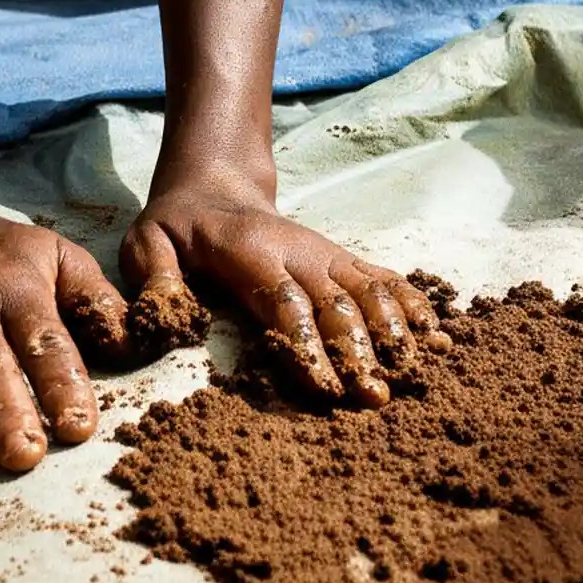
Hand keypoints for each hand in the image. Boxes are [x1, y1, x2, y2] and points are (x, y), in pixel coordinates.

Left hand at [121, 184, 447, 406]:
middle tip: (374, 396)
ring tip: (416, 370)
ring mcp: (325, 252)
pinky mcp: (341, 258)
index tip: (326, 386)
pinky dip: (412, 303)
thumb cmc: (177, 228)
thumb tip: (165, 315)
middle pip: (336, 300)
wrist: (215, 186)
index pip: (283, 299)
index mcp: (249, 249)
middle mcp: (297, 249)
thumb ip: (154, 277)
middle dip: (358, 350)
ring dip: (395, 329)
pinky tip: (437, 334)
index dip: (307, 344)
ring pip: (369, 288)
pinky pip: (382, 277)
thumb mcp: (145, 243)